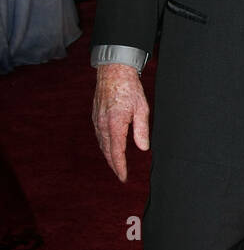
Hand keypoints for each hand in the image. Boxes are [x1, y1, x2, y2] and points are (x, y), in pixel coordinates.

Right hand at [92, 63, 149, 181]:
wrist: (113, 71)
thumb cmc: (129, 88)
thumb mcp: (142, 109)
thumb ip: (142, 130)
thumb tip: (143, 148)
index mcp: (115, 124)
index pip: (116, 152)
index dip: (120, 167)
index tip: (123, 177)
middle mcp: (103, 124)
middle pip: (107, 151)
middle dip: (114, 165)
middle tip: (120, 175)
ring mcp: (97, 120)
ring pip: (102, 144)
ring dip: (108, 156)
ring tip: (116, 165)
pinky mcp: (95, 115)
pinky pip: (99, 135)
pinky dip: (104, 145)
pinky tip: (109, 147)